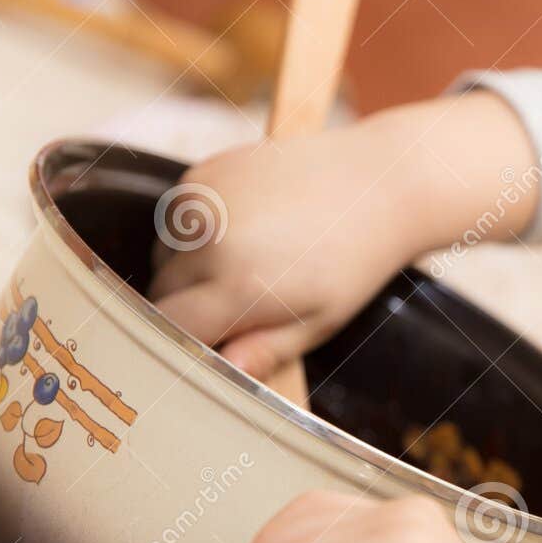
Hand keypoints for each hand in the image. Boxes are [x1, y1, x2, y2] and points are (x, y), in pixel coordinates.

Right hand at [148, 124, 416, 381]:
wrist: (379, 183)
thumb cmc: (355, 260)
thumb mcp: (320, 320)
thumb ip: (267, 350)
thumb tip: (226, 374)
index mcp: (239, 283)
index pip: (173, 327)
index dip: (187, 340)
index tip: (207, 343)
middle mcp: (210, 237)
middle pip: (162, 290)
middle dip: (188, 304)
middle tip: (241, 301)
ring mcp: (203, 196)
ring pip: (164, 252)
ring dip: (187, 266)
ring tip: (247, 261)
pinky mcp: (205, 168)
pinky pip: (176, 215)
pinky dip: (196, 228)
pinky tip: (244, 227)